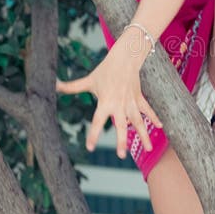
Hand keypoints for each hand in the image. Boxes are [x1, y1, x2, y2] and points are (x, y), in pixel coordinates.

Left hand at [56, 33, 161, 158]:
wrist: (124, 58)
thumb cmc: (105, 70)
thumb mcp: (88, 80)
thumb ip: (72, 87)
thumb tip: (54, 85)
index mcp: (105, 102)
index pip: (97, 121)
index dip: (93, 134)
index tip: (90, 147)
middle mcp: (119, 105)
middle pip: (121, 126)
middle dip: (122, 141)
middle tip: (121, 155)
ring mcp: (131, 102)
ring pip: (139, 121)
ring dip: (144, 135)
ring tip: (148, 149)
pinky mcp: (139, 98)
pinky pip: (148, 110)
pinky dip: (154, 117)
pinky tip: (160, 127)